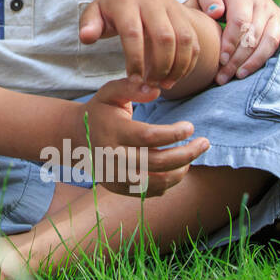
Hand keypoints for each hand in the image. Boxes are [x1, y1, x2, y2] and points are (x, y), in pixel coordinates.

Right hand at [72, 78, 208, 195]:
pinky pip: (150, 191)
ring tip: (191, 157)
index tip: (191, 127)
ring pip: (157, 182)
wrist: (75, 137)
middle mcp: (112, 157)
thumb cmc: (100, 110)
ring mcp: (114, 176)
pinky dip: (168, 182)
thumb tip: (157, 90)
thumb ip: (132, 87)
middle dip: (187, 154)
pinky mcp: (117, 187)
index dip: (174, 133)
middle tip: (204, 143)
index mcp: (112, 132)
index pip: (149, 137)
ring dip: (181, 171)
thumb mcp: (111, 92)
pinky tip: (176, 168)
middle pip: (158, 163)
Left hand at [79, 0, 202, 89]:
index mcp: (126, 2)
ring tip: (165, 84)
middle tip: (151, 85)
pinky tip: (177, 76)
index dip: (134, 59)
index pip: (133, 33)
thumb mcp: (94, 13)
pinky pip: (193, 40)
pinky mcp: (184, 15)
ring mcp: (171, 7)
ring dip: (178, 66)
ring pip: (183, 39)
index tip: (133, 79)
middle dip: (160, 66)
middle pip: (163, 37)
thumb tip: (86, 37)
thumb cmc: (111, 8)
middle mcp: (152, 1)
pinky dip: (189, 62)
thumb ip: (89, 25)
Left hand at [195, 0, 279, 84]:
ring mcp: (275, 13)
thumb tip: (215, 12)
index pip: (240, 22)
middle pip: (254, 36)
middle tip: (223, 77)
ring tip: (239, 75)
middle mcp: (262, 5)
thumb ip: (208, 0)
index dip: (231, 43)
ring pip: (270, 40)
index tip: (221, 60)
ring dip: (256, 61)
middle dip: (238, 59)